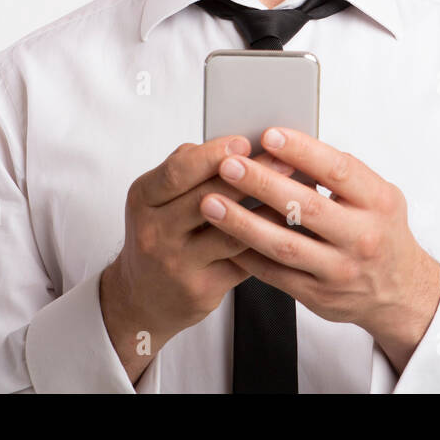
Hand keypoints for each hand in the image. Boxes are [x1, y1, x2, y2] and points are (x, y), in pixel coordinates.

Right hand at [101, 135, 294, 380]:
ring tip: (296, 192)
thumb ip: (189, 170)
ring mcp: (176, 263)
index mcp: (143, 198)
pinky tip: (288, 227)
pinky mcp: (199, 288)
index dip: (212, 155)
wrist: (144, 296)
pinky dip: (267, 241)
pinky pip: (242, 261)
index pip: (178, 171)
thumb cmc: (161, 234)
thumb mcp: (158, 198)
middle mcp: (154, 231)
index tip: (244, 142)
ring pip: (230, 232)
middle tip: (285, 160)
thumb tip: (238, 146)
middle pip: (208, 198)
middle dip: (252, 176)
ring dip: (268, 210)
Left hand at [198, 127, 439, 373]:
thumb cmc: (382, 232)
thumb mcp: (378, 197)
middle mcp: (362, 237)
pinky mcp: (319, 296)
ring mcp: (339, 270)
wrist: (401, 293)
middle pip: (306, 207)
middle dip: (262, 183)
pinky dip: (246, 254)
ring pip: (284, 245)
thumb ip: (341, 174)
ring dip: (242, 222)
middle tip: (228, 165)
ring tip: (210, 202)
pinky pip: (275, 274)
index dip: (302, 151)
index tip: (270, 135)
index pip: (338, 170)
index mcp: (378, 203)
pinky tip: (222, 236)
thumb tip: (290, 144)